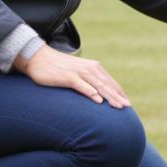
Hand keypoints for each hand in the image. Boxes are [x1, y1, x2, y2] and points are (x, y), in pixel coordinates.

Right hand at [14, 46, 131, 107]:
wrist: (38, 58)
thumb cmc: (58, 68)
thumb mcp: (77, 73)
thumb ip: (88, 80)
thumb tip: (98, 94)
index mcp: (94, 67)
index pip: (110, 82)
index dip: (119, 93)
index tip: (127, 104)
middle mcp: (89, 68)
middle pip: (107, 85)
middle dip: (118, 97)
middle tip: (128, 108)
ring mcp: (79, 72)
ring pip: (98, 86)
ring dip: (110, 97)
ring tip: (119, 107)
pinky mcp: (68, 77)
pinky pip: (82, 86)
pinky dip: (91, 92)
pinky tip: (98, 100)